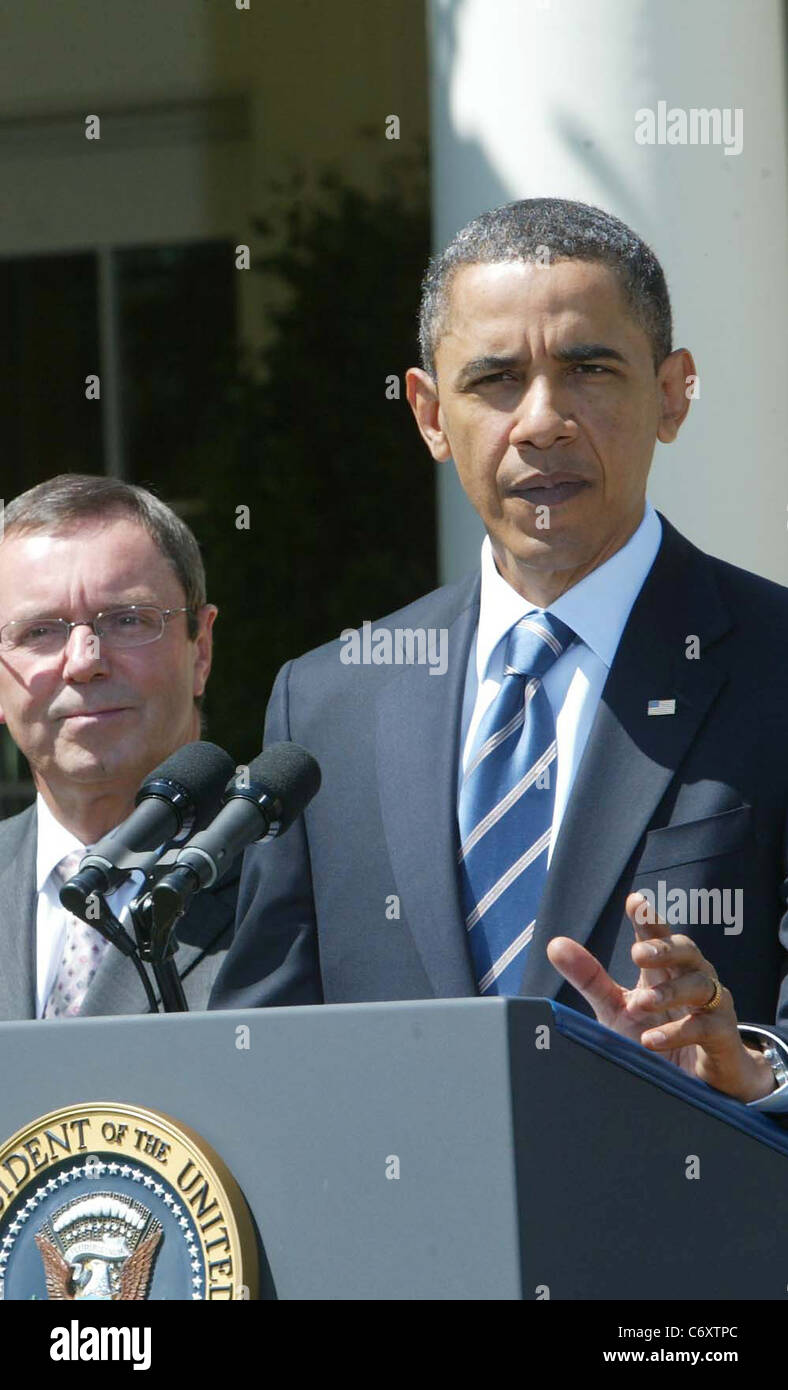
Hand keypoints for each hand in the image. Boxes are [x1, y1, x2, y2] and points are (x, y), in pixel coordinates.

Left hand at [546, 891, 774, 1102]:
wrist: (697, 1088)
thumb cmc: (657, 1039)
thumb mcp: (616, 1009)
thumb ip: (589, 979)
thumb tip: (554, 944)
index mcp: (664, 970)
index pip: (657, 935)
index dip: (647, 918)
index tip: (635, 901)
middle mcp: (691, 980)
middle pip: (686, 950)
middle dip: (664, 948)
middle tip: (637, 953)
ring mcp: (711, 1007)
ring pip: (698, 985)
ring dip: (669, 992)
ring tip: (642, 1002)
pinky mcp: (722, 1037)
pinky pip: (705, 1027)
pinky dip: (678, 1032)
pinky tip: (652, 1041)